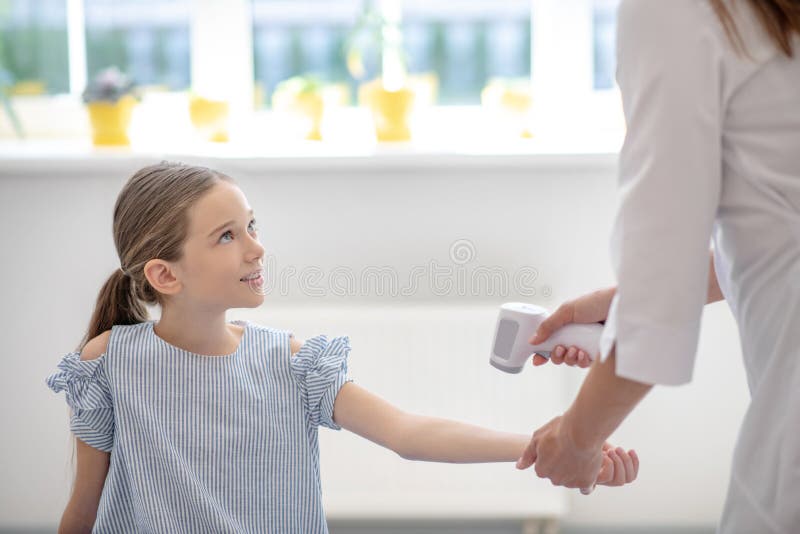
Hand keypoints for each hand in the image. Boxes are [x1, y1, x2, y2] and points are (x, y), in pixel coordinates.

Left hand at [516, 415, 638, 492]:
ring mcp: (570, 482)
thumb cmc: (559, 431)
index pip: (543, 467)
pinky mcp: (586, 483)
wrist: (582, 432)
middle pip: (557, 475)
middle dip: (562, 465)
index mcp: (541, 470)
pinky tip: (589, 469)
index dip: (550, 456)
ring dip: (574, 472)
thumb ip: (527, 455)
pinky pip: (586, 488)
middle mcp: (554, 480)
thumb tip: (518, 467)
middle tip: (569, 449)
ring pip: (571, 480)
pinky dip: (587, 481)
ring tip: (580, 454)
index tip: (558, 446)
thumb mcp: (537, 438)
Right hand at [530, 287, 615, 367]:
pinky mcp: (598, 352)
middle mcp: (576, 335)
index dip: (542, 352)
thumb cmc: (597, 302)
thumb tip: (533, 340)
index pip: (550, 341)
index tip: (537, 360)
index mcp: (566, 325)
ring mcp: (586, 344)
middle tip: (561, 348)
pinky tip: (584, 353)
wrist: (621, 306)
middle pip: (559, 354)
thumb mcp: (567, 310)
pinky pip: (585, 364)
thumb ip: (548, 325)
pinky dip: (582, 361)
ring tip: (575, 349)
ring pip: (571, 361)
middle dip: (556, 355)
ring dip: (569, 357)